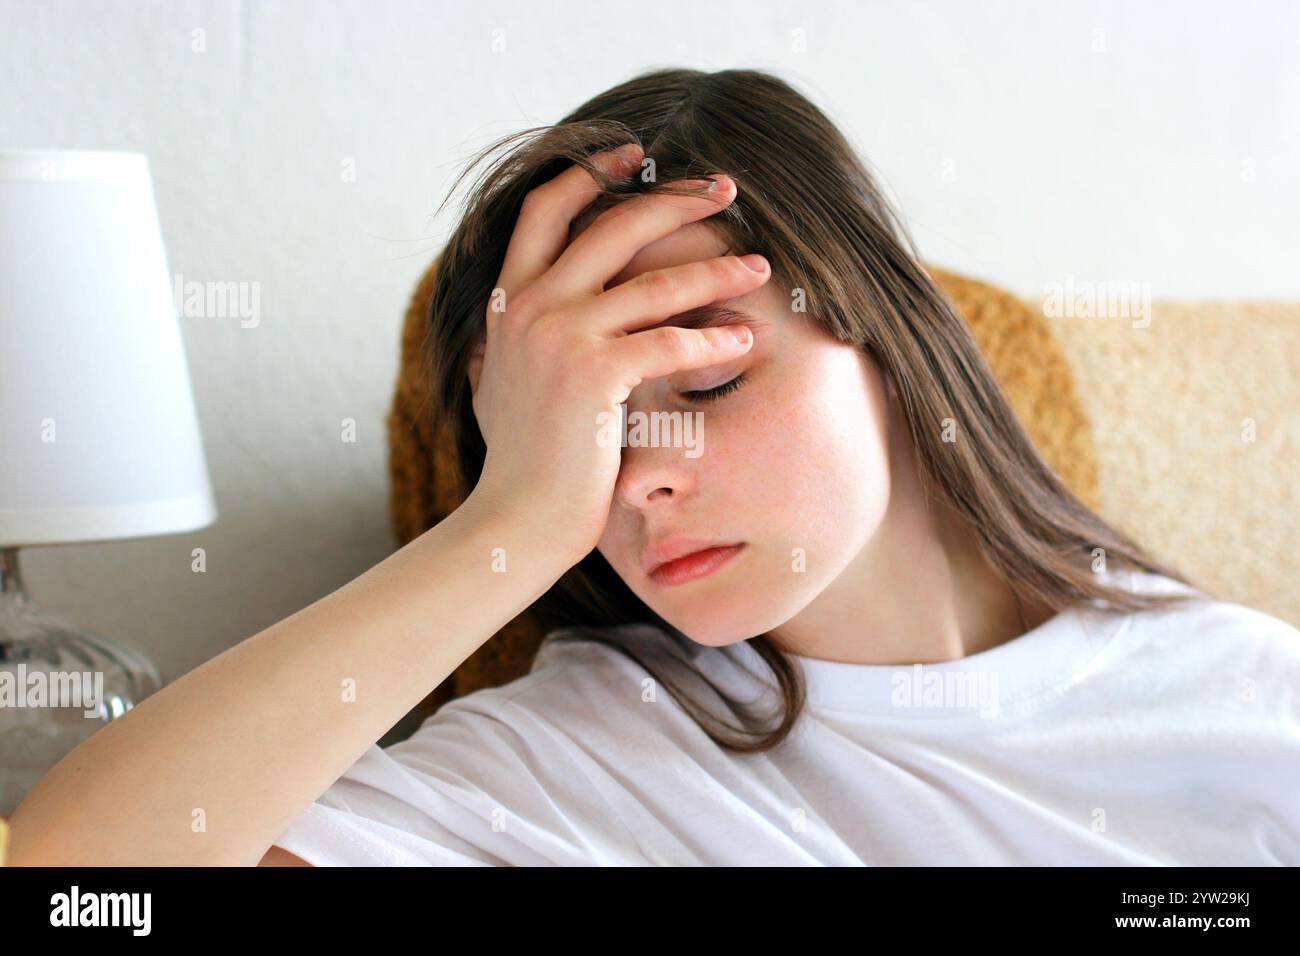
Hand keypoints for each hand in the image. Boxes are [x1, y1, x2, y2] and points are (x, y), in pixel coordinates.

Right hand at [465, 143, 769, 562]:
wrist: (515, 520)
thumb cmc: (520, 461)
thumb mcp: (498, 383)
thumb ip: (504, 342)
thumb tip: (499, 328)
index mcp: (508, 299)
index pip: (546, 208)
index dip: (593, 172)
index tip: (640, 155)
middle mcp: (529, 306)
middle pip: (612, 225)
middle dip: (675, 199)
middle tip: (726, 189)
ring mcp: (558, 336)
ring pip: (654, 283)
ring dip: (716, 269)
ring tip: (760, 264)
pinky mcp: (592, 375)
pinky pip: (670, 342)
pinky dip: (715, 339)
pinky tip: (747, 338)